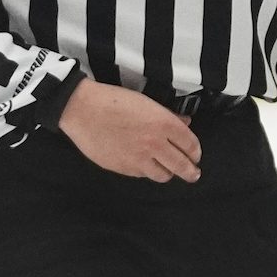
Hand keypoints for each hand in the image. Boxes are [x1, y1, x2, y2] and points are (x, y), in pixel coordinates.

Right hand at [57, 80, 200, 182]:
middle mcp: (156, 144)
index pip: (191, 145)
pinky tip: (144, 164)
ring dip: (168, 172)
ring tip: (166, 169)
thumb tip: (186, 122)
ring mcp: (140, 158)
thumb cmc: (113, 100)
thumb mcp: (146, 102)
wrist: (81, 108)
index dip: (196, 152)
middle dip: (191, 172)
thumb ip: (168, 115)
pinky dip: (146, 171)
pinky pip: (143, 175)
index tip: (195, 155)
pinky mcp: (125, 168)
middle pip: (183, 166)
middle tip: (193, 174)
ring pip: (164, 175)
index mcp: (164, 124)